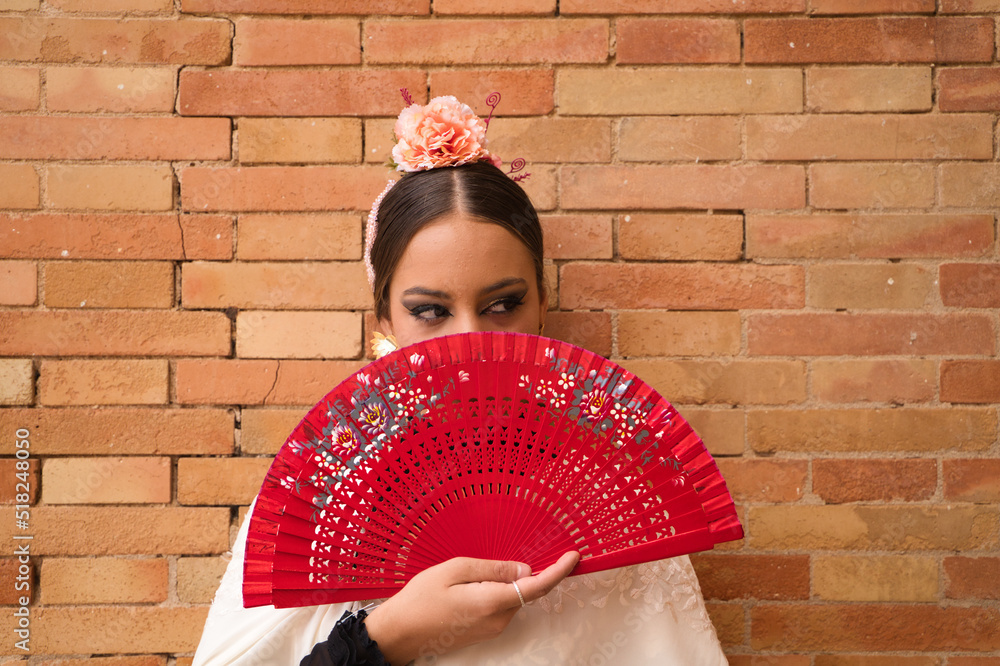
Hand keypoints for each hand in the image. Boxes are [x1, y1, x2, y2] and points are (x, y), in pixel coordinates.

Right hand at [364, 551, 579, 664]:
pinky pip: (501, 606)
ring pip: (513, 598)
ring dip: (510, 581)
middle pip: (526, 591)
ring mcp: (491, 629)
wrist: (398, 634)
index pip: (537, 586)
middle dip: (532, 571)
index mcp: (492, 602)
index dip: (559, 571)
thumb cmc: (420, 600)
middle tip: (527, 550)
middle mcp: (497, 620)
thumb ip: (492, 568)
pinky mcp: (483, 631)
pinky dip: (501, 591)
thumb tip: (523, 568)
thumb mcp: (454, 570)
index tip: (574, 556)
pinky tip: (481, 581)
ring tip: (483, 568)